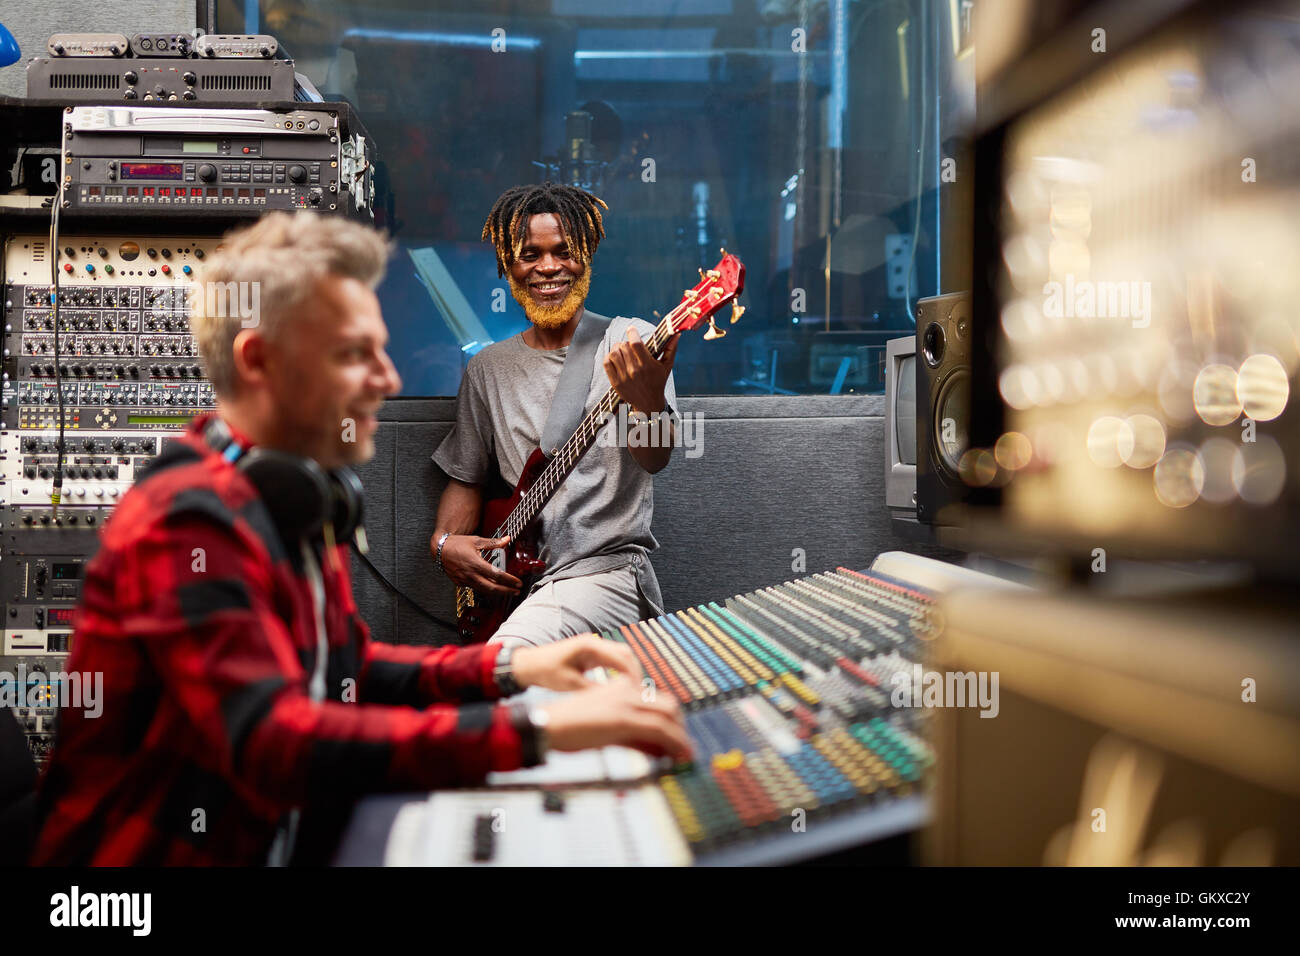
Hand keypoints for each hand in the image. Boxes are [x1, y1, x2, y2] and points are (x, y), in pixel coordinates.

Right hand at [432, 533, 520, 594]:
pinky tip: (492, 588)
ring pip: (484, 591)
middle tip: (516, 591)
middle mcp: (470, 574)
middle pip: (492, 588)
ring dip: (497, 593)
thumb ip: (493, 542)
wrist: (440, 549)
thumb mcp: (476, 540)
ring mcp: (465, 580)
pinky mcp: (460, 583)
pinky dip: (485, 590)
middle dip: (506, 592)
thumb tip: (507, 539)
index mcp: (476, 563)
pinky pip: (475, 589)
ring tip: (507, 592)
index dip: (509, 580)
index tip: (518, 582)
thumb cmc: (457, 544)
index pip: (497, 575)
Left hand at [511, 634, 642, 691]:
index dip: (633, 676)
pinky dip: (621, 672)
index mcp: (589, 646)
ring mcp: (593, 647)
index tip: (637, 693)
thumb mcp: (569, 685)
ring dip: (629, 672)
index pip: (622, 658)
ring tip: (634, 692)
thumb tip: (616, 701)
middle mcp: (594, 642)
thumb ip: (593, 691)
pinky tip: (622, 687)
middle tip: (640, 693)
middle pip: (626, 654)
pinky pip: (612, 660)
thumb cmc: (545, 672)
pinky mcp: (591, 653)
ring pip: (621, 656)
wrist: (529, 664)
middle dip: (636, 673)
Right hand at [541, 677, 692, 760]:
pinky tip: (678, 756)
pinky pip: (659, 730)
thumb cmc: (569, 729)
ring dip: (681, 738)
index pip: (658, 701)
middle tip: (684, 748)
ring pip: (668, 717)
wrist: (547, 725)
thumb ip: (631, 737)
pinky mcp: (623, 719)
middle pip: (669, 706)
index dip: (673, 720)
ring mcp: (626, 703)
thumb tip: (654, 749)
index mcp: (621, 688)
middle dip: (681, 728)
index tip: (678, 738)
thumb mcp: (606, 730)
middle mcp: (627, 691)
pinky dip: (674, 743)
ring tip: (685, 756)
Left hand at [603, 325, 678, 414]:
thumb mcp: (667, 366)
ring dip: (617, 348)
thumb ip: (671, 348)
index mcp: (647, 365)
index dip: (632, 332)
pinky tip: (616, 358)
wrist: (648, 403)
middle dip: (626, 342)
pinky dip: (609, 357)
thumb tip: (677, 333)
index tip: (631, 329)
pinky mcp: (615, 382)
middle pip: (624, 346)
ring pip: (614, 353)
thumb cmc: (658, 382)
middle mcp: (634, 371)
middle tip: (629, 345)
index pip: (636, 343)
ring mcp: (624, 377)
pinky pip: (607, 363)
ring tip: (622, 350)